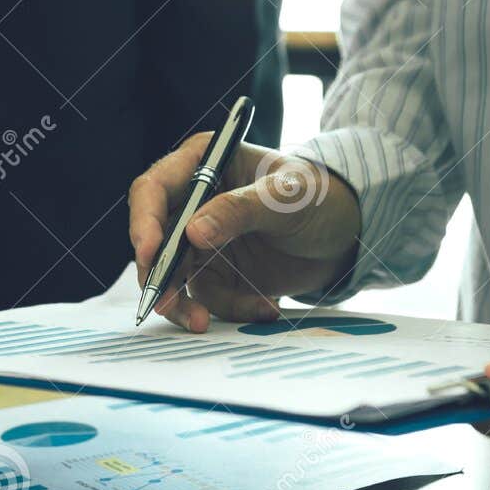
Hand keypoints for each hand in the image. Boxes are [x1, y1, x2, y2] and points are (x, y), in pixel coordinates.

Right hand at [127, 133, 361, 330]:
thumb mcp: (285, 197)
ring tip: (203, 324)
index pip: (153, 190)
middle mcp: (193, 203)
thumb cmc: (318, 196)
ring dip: (185, 304)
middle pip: (154, 240)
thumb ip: (239, 210)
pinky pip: (208, 299)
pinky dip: (232, 309)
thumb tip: (192, 232)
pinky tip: (267, 308)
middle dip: (157, 275)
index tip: (149, 254)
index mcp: (201, 165)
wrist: (345, 233)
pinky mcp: (217, 273)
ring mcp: (202, 241)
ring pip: (172, 277)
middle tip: (165, 303)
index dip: (144, 222)